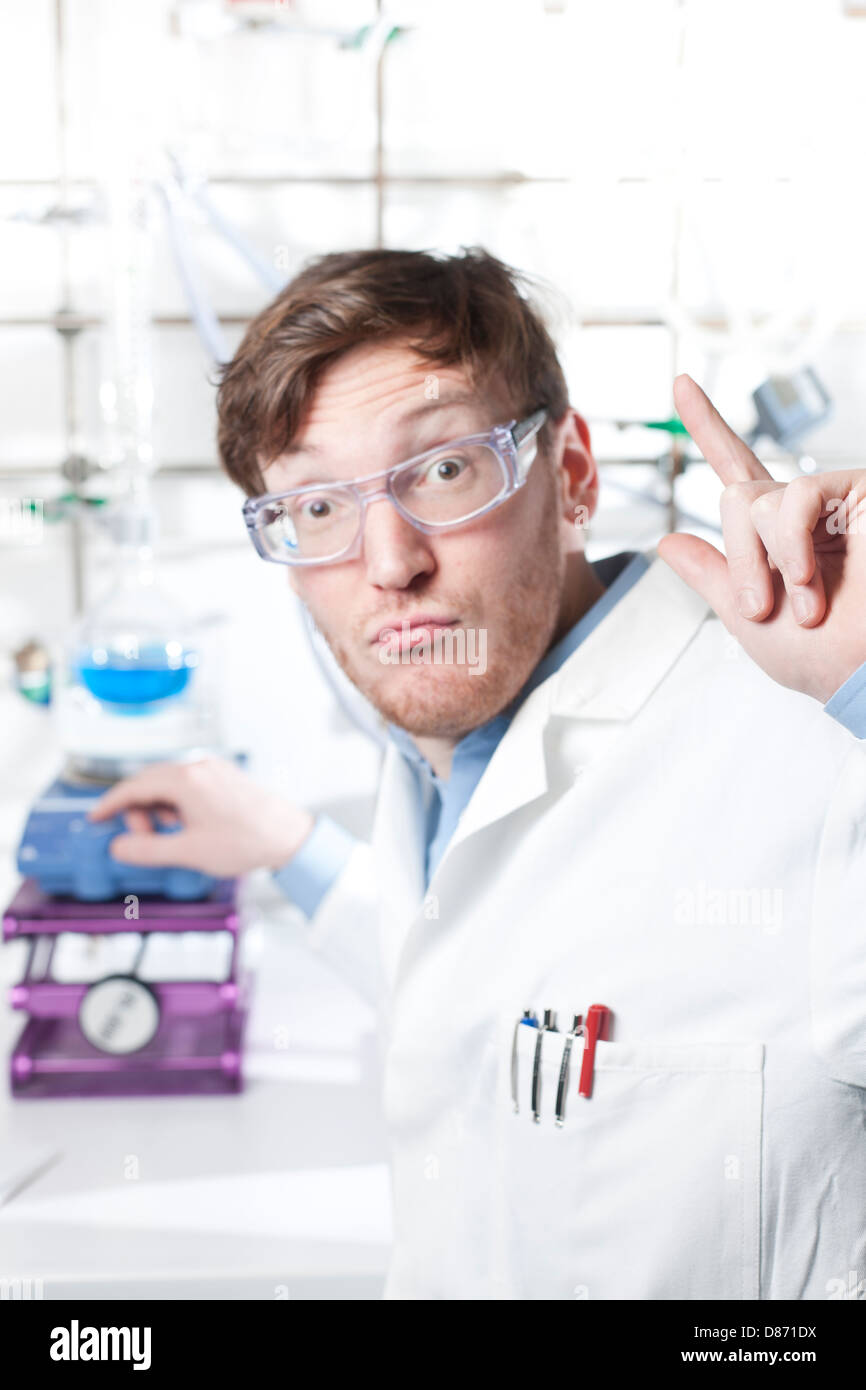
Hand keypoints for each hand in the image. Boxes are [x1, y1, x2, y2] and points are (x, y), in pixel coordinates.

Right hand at [85, 756, 314, 875]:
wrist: (289, 836)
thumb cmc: (245, 842)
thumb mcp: (189, 852)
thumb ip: (148, 849)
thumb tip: (119, 847)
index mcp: (186, 780)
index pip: (134, 787)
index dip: (110, 803)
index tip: (95, 818)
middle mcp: (198, 766)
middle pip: (149, 782)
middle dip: (139, 812)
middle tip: (147, 840)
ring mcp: (213, 768)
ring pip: (169, 784)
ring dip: (160, 810)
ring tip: (175, 835)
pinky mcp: (224, 776)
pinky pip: (188, 785)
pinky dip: (178, 805)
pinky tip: (189, 826)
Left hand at [657, 374, 865, 703]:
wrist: (863, 671)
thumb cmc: (822, 657)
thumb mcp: (750, 620)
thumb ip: (711, 576)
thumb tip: (667, 539)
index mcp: (773, 537)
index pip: (735, 473)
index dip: (708, 427)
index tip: (680, 382)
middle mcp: (801, 510)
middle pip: (735, 496)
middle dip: (738, 557)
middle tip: (762, 607)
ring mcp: (829, 500)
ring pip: (756, 499)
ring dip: (767, 560)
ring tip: (804, 602)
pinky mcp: (856, 492)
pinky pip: (794, 496)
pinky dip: (790, 542)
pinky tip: (808, 577)